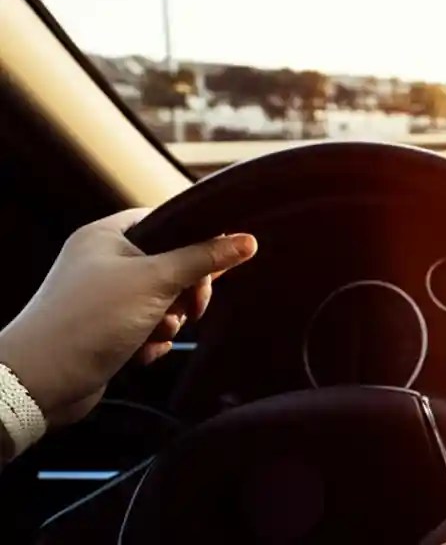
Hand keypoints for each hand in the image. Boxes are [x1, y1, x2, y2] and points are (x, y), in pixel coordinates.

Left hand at [0, 209, 256, 426]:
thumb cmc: (89, 321)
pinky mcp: (105, 329)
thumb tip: (246, 241)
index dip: (196, 240)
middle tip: (192, 308)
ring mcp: (104, 297)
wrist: (40, 382)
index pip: (166, 222)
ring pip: (163, 299)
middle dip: (186, 292)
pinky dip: (154, 339)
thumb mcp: (156, 282)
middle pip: (170, 264)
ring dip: (171, 319)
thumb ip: (204, 259)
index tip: (217, 263)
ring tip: (157, 332)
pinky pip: (148, 326)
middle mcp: (103, 261)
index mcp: (107, 235)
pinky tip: (144, 351)